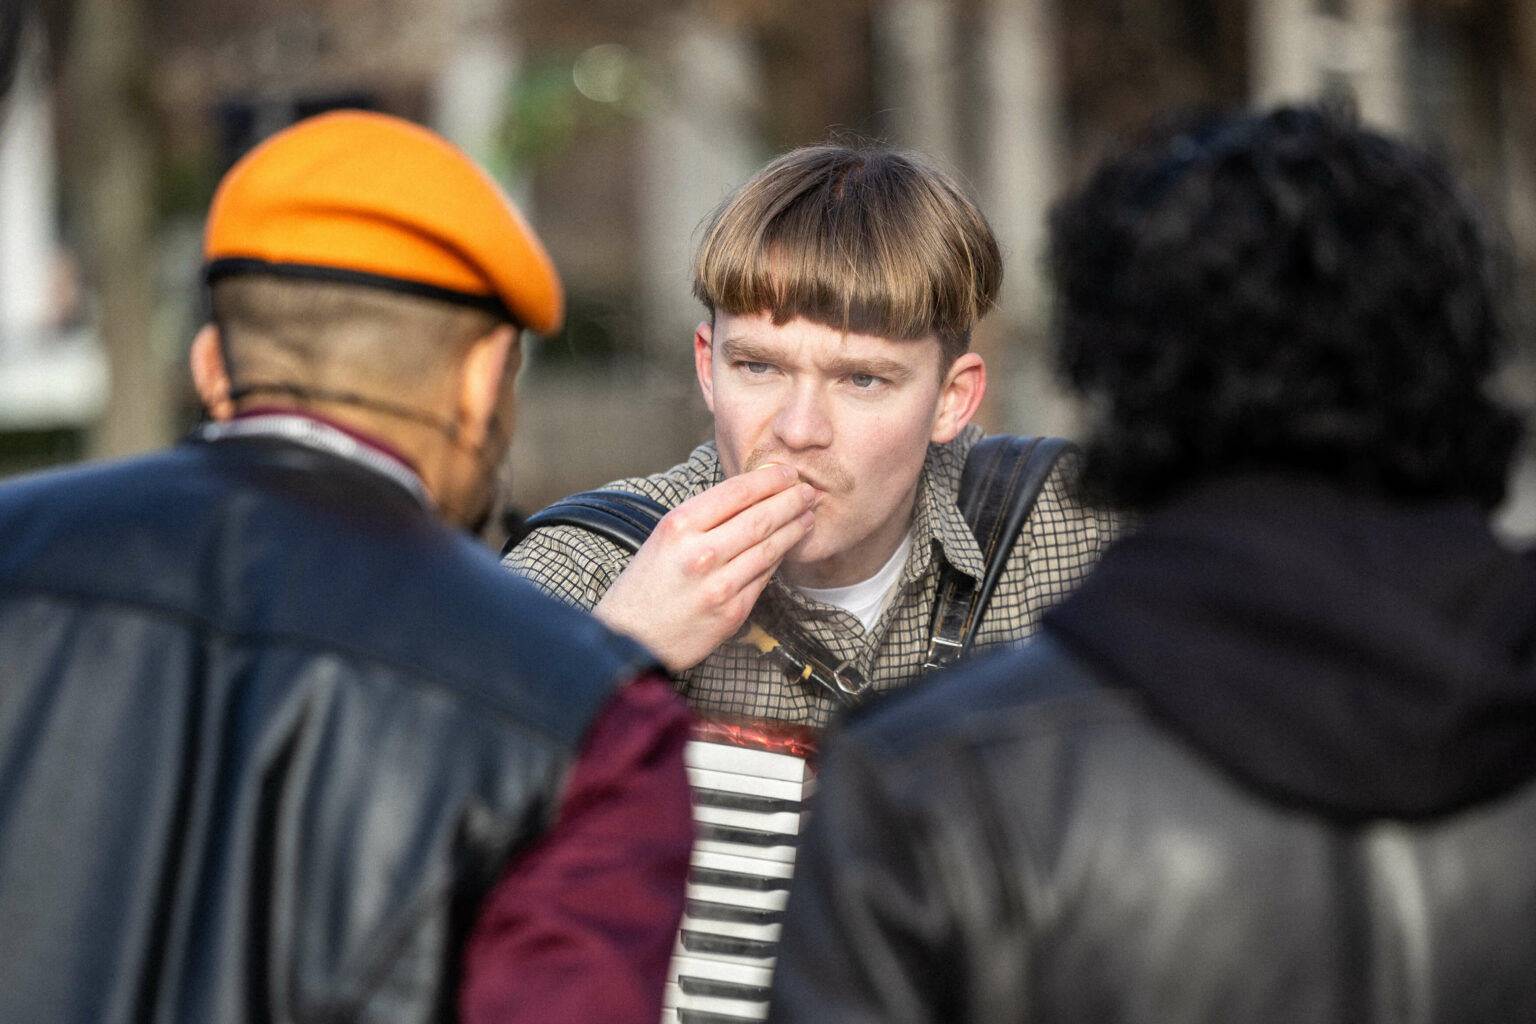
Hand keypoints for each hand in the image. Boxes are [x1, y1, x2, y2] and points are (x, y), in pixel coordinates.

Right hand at [594, 464, 816, 671]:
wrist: (630, 638)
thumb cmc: (646, 585)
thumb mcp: (664, 538)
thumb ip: (703, 517)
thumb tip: (749, 495)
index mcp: (679, 527)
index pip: (736, 493)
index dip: (768, 480)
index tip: (786, 473)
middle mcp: (700, 554)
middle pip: (760, 518)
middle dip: (791, 501)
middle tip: (807, 490)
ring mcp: (719, 586)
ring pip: (769, 548)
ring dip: (794, 529)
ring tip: (807, 515)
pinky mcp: (731, 613)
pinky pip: (764, 578)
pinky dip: (778, 558)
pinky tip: (787, 546)